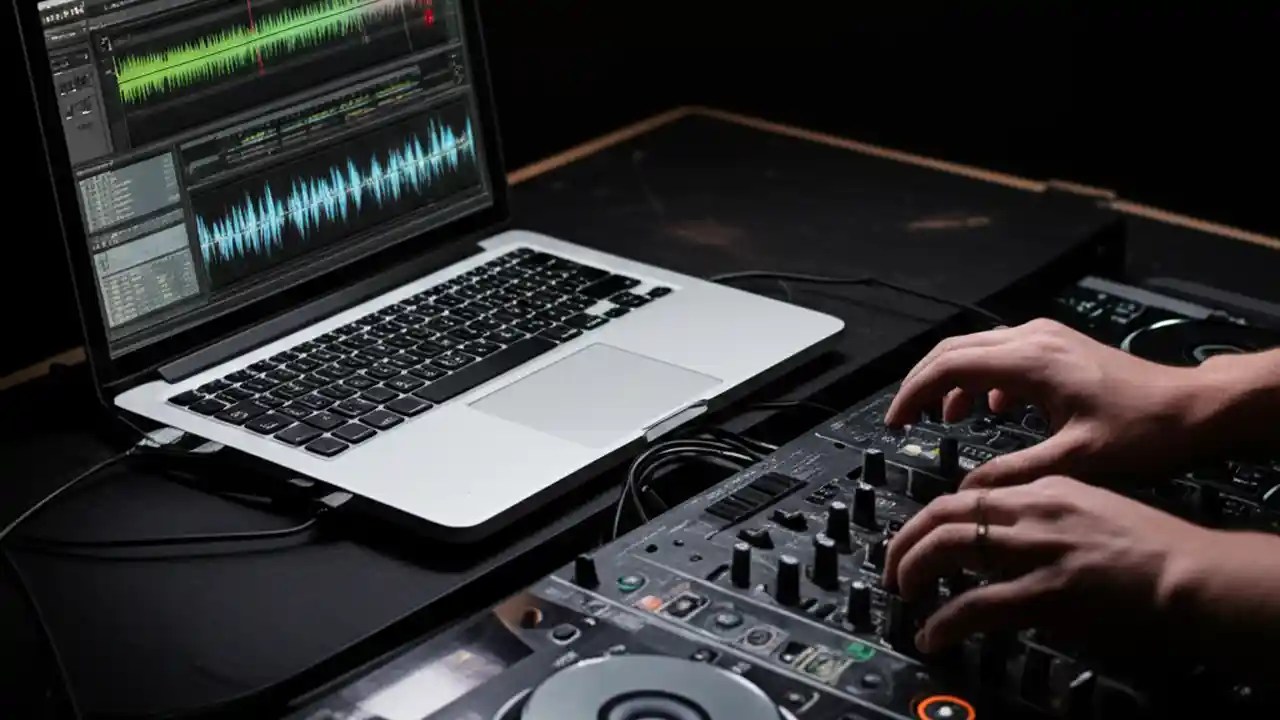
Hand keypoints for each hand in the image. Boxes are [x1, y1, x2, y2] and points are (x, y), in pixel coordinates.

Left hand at [882, 475, 1208, 653]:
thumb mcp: (1094, 511)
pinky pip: (976, 604)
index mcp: (1048, 489)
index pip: (971, 493)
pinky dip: (945, 620)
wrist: (1196, 575)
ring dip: (913, 568)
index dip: (933, 517)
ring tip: (903, 592)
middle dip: (908, 538)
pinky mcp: (1048, 591)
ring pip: (949, 546)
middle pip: (946, 512)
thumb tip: (1008, 540)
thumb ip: (1048, 518)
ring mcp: (1039, 550)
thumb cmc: (1157, 551)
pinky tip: (934, 634)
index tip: (920, 537)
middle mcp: (1036, 511)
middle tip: (893, 566)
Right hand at [884, 318, 1209, 487]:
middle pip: (953, 350)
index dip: (913, 395)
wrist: (1193, 409)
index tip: (896, 423)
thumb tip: (968, 493)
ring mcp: (1046, 340)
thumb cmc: (1144, 430)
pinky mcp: (1057, 348)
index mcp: (1031, 362)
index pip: (948, 368)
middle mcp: (1033, 341)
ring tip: (940, 418)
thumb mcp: (1076, 460)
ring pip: (975, 350)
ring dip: (949, 382)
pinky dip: (980, 380)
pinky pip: (1000, 355)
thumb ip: (1015, 474)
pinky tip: (988, 411)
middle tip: (903, 418)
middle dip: (921, 384)